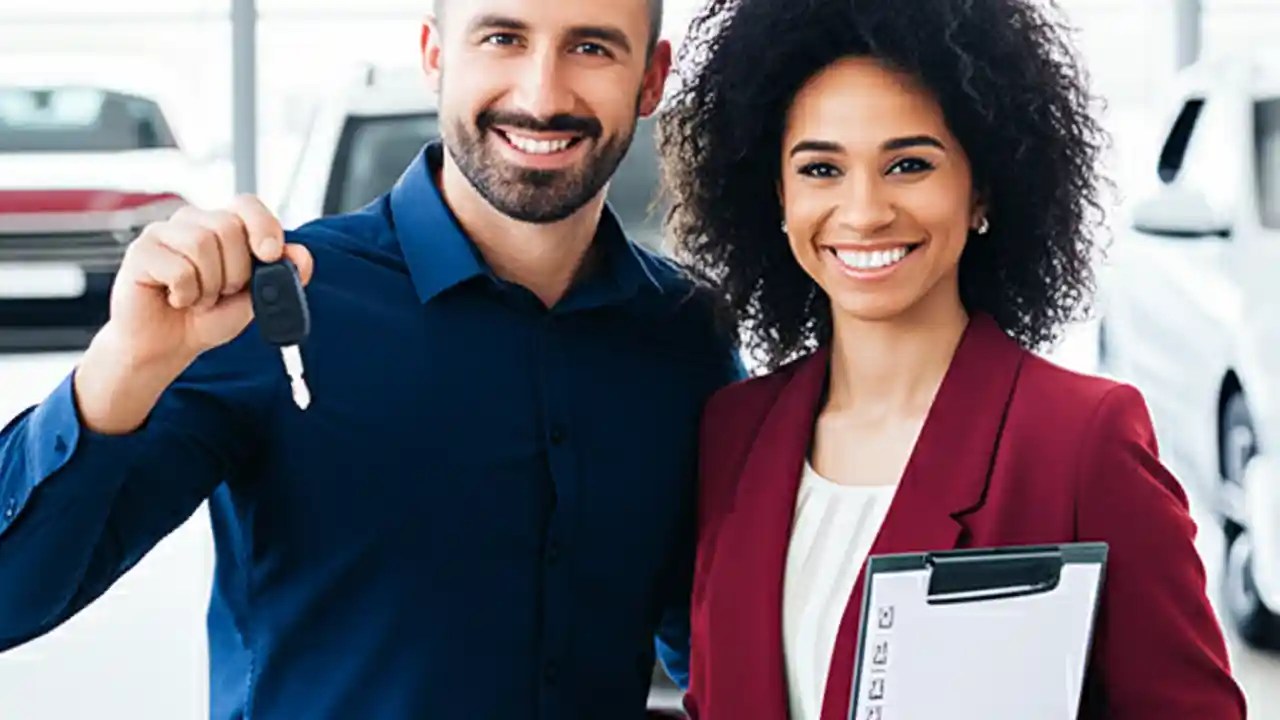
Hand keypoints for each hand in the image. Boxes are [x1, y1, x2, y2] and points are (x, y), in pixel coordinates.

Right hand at [73, 195, 313, 434]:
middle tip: (222, 292)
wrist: (167, 346)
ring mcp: (163, 233)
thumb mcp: (255, 299)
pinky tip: (175, 299)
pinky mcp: (140, 251)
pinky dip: (186, 294)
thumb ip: (280, 276)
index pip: (246, 204)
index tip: (269, 254)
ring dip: (209, 285)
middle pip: (228, 226)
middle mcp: (193, 222)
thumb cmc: (207, 317)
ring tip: (198, 298)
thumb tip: (302, 254)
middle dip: (236, 271)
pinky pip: (179, 269)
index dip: (262, 225)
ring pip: (202, 244)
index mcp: (223, 227)